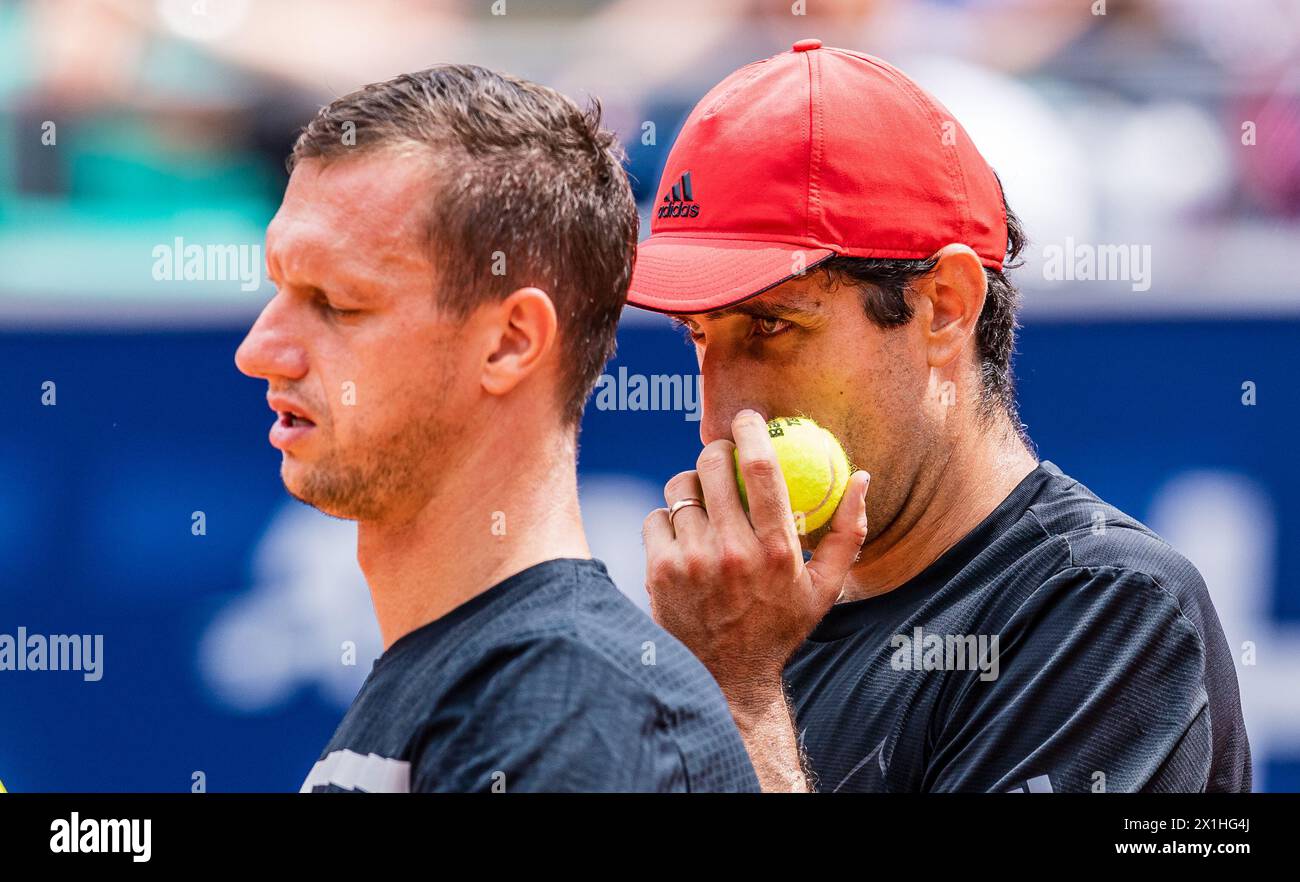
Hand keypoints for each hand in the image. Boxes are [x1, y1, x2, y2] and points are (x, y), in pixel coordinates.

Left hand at [642, 409, 870, 709]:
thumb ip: (848, 532)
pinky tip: (684, 535)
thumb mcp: (825, 589)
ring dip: (692, 485)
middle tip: (721, 455)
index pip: (761, 469)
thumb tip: (863, 477)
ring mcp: (692, 561)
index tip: (748, 418)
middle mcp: (732, 552)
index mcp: (776, 551)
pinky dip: (669, 518)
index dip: (751, 431)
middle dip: (716, 450)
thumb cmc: (779, 628)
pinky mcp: (659, 571)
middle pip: (712, 466)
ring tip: (704, 503)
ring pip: (680, 488)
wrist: (724, 678)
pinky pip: (657, 516)